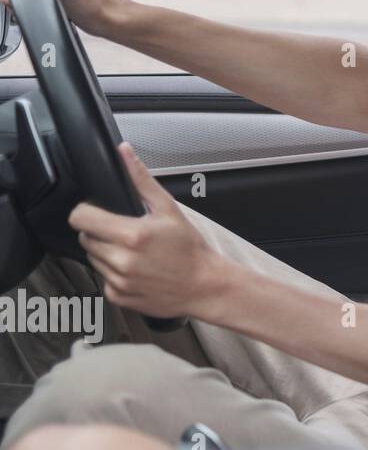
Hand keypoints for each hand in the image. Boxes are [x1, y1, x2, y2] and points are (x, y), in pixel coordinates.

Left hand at [68, 143, 225, 320]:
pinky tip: (136, 268)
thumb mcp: (169, 209)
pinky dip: (114, 272)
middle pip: (85, 238)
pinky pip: (102, 278)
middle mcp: (121, 260)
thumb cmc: (189, 248)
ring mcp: (118, 281)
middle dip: (100, 232)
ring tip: (134, 251)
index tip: (99, 212)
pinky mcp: (117, 296)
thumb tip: (124, 153)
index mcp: (131, 235)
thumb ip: (141, 180)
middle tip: (126, 232)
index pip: (80, 218)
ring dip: (106, 252)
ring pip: (93, 258)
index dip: (87, 211)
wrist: (204, 285)